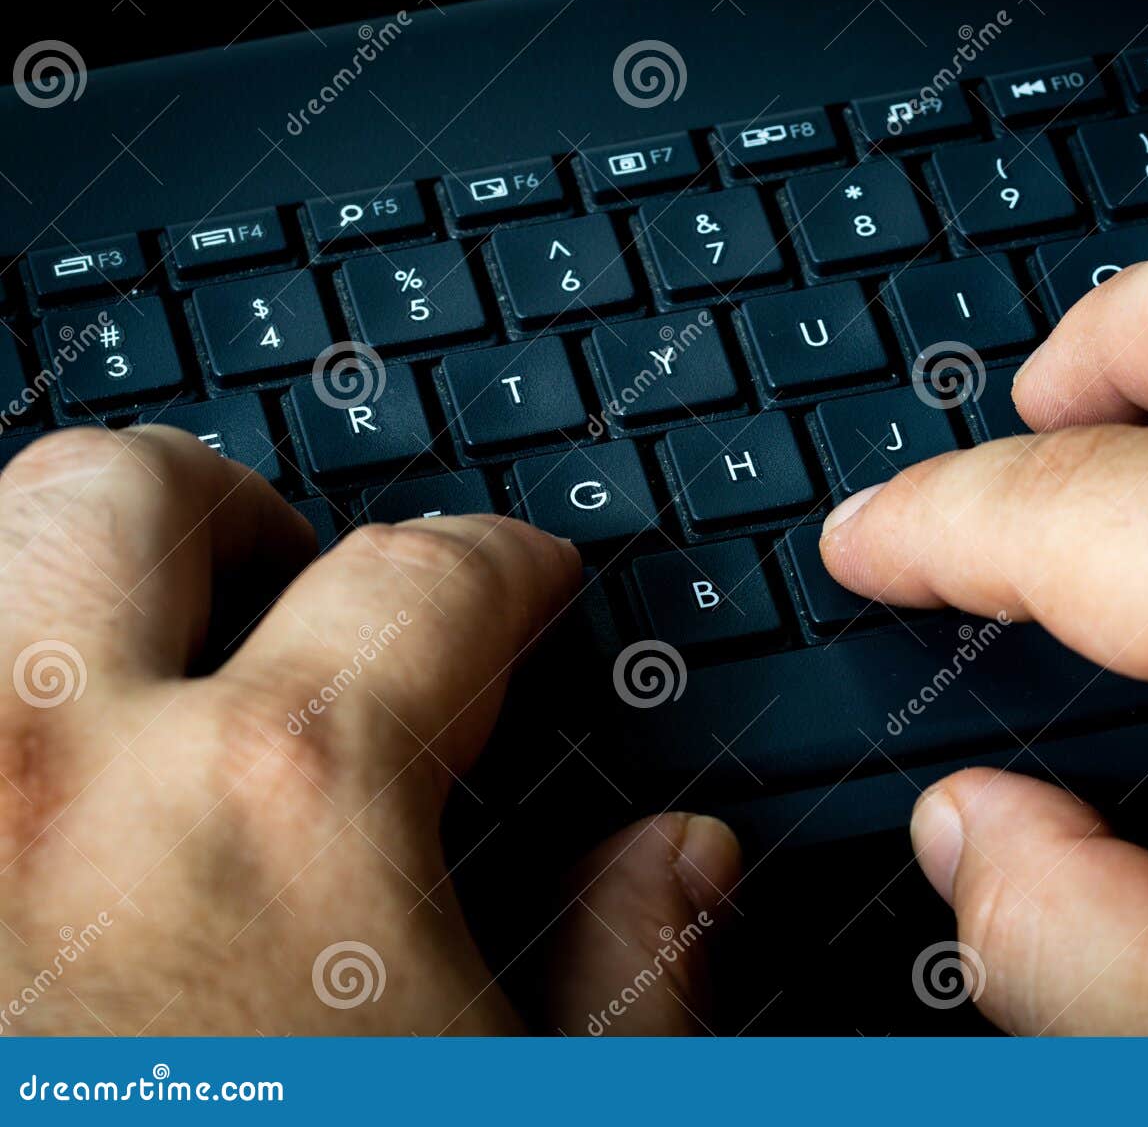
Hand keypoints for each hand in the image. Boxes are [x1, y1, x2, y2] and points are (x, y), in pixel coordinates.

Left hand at [0, 427, 736, 1034]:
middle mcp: (58, 784)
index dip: (498, 565)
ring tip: (132, 676)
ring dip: (59, 587)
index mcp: (285, 811)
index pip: (425, 579)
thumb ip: (626, 973)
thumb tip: (674, 861)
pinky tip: (33, 814)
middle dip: (225, 511)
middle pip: (128, 492)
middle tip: (281, 586)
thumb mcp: (551, 1120)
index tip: (512, 581)